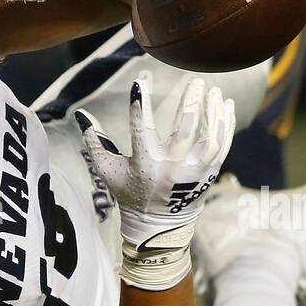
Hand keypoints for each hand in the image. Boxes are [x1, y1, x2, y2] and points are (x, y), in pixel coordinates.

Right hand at [75, 72, 235, 290]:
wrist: (158, 224)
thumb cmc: (129, 192)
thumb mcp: (108, 170)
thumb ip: (95, 141)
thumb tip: (80, 113)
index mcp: (145, 165)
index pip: (140, 131)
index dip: (139, 107)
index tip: (139, 82)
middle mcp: (171, 168)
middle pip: (184, 132)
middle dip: (190, 103)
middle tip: (195, 81)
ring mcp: (193, 173)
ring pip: (208, 139)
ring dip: (212, 112)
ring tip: (213, 90)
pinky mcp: (208, 174)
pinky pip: (221, 147)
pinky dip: (225, 125)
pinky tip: (225, 105)